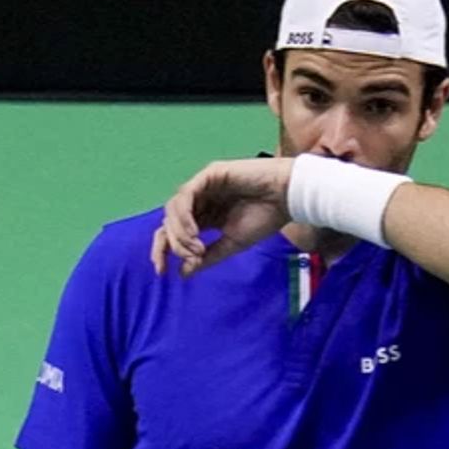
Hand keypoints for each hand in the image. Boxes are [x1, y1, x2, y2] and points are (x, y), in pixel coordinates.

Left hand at [151, 157, 294, 275]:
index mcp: (204, 216)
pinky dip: (185, 215)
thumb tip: (183, 273)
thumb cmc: (265, 218)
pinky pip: (186, 195)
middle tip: (190, 258)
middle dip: (172, 243)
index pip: (173, 232)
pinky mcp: (208, 175)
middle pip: (168, 221)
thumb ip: (208, 257)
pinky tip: (195, 231)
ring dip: (180, 232)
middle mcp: (199, 201)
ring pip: (174, 208)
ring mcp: (202, 186)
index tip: (162, 272)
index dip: (163, 250)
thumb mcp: (233, 244)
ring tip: (196, 247)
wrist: (287, 198)